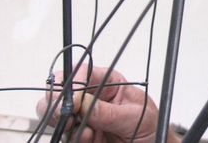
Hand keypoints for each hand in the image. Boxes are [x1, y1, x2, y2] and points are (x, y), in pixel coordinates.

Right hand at [36, 67, 171, 142]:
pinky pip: (65, 136)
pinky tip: (89, 139)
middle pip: (59, 91)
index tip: (74, 99)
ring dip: (65, 124)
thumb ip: (109, 112)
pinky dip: (72, 139)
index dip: (73, 83)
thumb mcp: (135, 116)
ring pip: (56, 115)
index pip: (81, 72)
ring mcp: (83, 118)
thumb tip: (83, 102)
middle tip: (66, 116)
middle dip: (57, 102)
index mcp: (107, 82)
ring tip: (87, 134)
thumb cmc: (150, 126)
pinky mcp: (79, 136)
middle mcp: (90, 98)